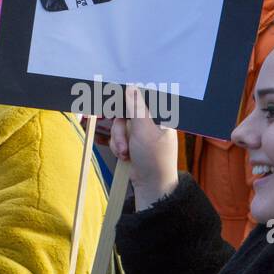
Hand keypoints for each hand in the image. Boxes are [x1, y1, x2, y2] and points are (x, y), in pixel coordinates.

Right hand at [109, 86, 178, 210]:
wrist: (151, 186)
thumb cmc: (154, 159)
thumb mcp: (144, 131)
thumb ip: (136, 108)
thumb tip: (131, 87)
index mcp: (159, 116)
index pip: (140, 100)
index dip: (125, 102)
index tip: (113, 108)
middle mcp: (150, 123)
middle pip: (125, 114)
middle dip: (120, 131)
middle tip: (124, 145)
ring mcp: (141, 134)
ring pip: (119, 127)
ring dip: (118, 141)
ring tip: (125, 154)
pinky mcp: (132, 143)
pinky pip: (118, 138)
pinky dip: (118, 147)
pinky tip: (125, 157)